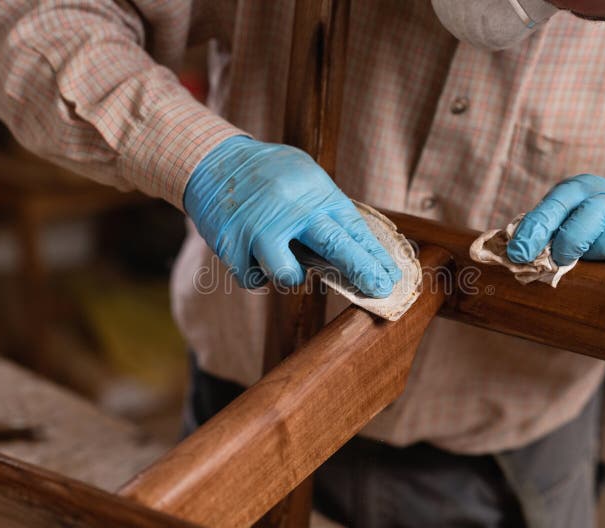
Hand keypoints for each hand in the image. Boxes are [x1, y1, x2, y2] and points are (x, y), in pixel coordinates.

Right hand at [184, 136, 400, 295]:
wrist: (213, 161)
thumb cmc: (268, 173)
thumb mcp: (305, 177)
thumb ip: (326, 210)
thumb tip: (361, 250)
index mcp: (313, 191)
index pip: (352, 228)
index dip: (375, 256)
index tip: (392, 277)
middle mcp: (289, 209)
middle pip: (335, 245)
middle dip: (362, 270)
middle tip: (378, 289)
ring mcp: (259, 228)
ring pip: (288, 275)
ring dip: (291, 276)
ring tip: (285, 261)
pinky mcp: (232, 244)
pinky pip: (253, 278)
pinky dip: (257, 273)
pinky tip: (254, 255)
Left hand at [506, 174, 604, 270]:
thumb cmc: (579, 233)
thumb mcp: (557, 226)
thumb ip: (539, 237)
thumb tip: (515, 257)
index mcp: (581, 189)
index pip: (558, 201)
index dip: (538, 227)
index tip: (519, 253)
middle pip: (596, 210)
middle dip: (573, 238)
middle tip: (559, 259)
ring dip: (603, 249)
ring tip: (588, 262)